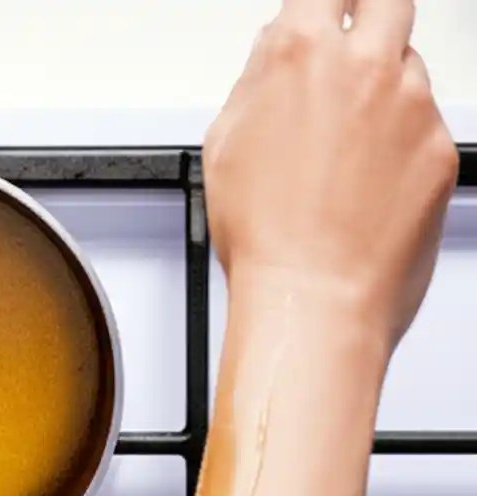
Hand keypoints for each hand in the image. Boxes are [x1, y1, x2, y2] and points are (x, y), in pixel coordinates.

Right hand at [204, 0, 457, 347]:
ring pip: (408, 66)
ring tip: (346, 144)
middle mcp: (367, 69)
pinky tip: (366, 180)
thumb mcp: (226, 143)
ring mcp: (414, 106)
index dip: (320, 0)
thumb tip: (274, 55)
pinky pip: (425, 123)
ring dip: (382, 85)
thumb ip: (256, 81)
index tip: (319, 7)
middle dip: (368, 11)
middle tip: (351, 42)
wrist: (314, 295)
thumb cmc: (265, 233)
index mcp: (302, 56)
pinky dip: (400, 139)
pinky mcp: (442, 148)